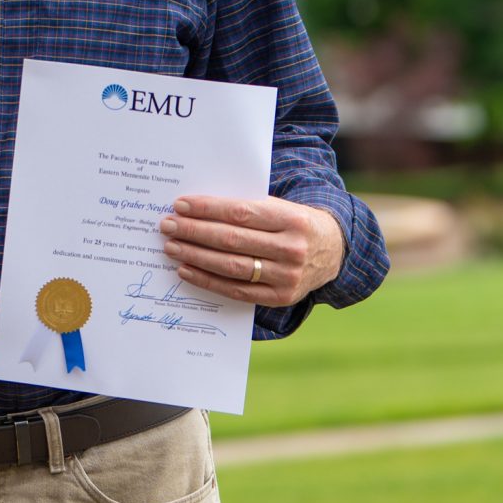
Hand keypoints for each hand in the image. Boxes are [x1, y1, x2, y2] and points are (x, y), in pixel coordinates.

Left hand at [158, 195, 341, 306]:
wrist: (334, 251)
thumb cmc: (295, 223)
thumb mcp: (281, 207)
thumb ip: (247, 207)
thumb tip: (196, 208)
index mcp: (292, 220)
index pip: (241, 213)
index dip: (208, 209)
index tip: (180, 205)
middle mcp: (292, 249)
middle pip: (233, 240)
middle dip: (195, 232)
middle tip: (167, 225)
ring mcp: (287, 277)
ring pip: (232, 267)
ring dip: (196, 256)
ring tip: (171, 247)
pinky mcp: (280, 297)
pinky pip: (236, 290)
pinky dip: (208, 281)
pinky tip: (186, 270)